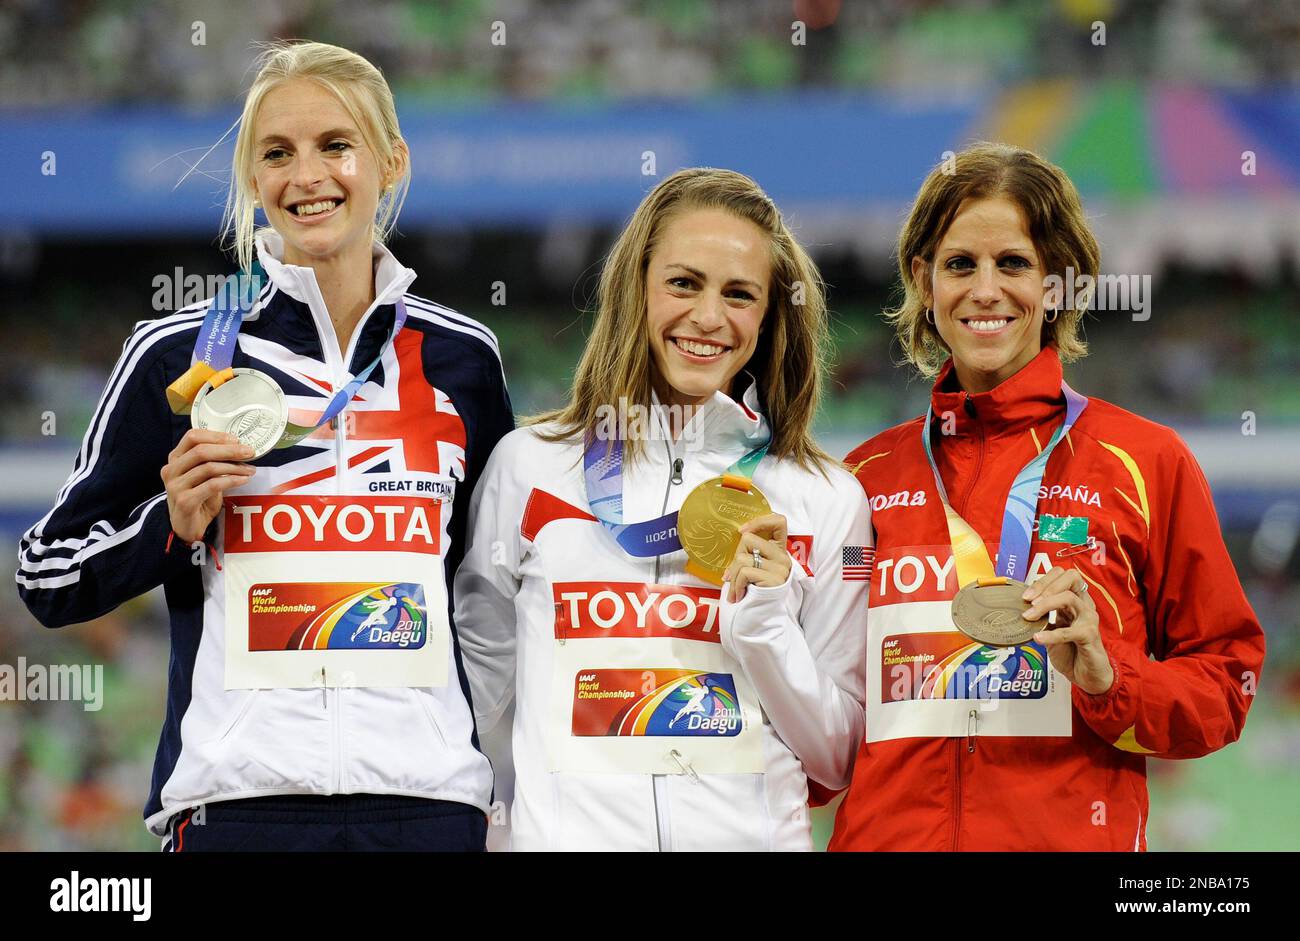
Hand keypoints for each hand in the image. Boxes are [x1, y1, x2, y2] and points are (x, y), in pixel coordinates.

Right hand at [161, 429, 255, 543]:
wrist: (188, 527)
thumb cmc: (199, 498)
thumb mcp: (204, 475)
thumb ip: (213, 460)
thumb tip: (240, 448)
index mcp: (176, 459)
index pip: (192, 437)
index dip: (215, 436)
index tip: (236, 439)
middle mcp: (172, 470)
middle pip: (201, 451)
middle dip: (229, 450)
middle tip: (249, 452)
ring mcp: (176, 486)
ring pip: (208, 468)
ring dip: (234, 467)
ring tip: (250, 469)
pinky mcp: (184, 501)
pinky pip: (212, 486)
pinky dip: (230, 481)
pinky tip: (243, 480)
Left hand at [721, 513, 791, 603]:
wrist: (759, 621)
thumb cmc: (752, 594)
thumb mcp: (752, 569)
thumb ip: (749, 554)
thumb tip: (735, 543)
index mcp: (779, 551)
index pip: (779, 522)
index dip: (759, 521)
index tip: (742, 531)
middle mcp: (783, 558)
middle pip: (748, 538)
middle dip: (735, 557)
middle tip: (734, 576)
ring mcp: (780, 569)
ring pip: (742, 557)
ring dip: (733, 576)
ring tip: (735, 590)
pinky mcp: (774, 581)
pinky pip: (744, 572)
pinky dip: (735, 585)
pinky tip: (738, 596)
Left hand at [1022, 566, 1113, 694]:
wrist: (1085, 675)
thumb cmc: (1070, 651)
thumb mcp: (1050, 629)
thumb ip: (1040, 616)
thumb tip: (1018, 607)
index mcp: (1074, 600)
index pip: (1063, 574)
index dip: (1043, 580)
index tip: (1025, 595)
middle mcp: (1084, 604)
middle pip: (1071, 577)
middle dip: (1045, 586)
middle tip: (1027, 600)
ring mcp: (1089, 619)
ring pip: (1068, 598)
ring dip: (1045, 605)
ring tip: (1029, 617)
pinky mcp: (1090, 635)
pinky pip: (1069, 631)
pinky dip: (1050, 634)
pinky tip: (1038, 638)